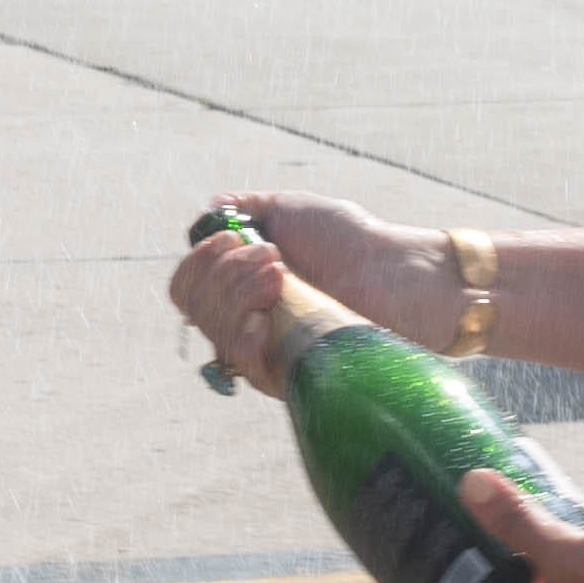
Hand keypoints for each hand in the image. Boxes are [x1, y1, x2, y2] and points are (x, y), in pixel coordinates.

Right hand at [168, 194, 437, 391]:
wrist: (395, 274)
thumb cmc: (352, 241)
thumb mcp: (296, 210)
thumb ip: (251, 209)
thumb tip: (213, 206)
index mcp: (244, 282)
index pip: (189, 287)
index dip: (197, 263)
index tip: (227, 239)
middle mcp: (246, 318)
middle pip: (194, 306)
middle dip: (224, 273)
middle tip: (273, 257)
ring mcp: (263, 349)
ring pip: (212, 329)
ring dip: (237, 293)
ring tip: (281, 275)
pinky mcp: (282, 376)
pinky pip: (235, 361)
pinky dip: (240, 333)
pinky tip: (264, 317)